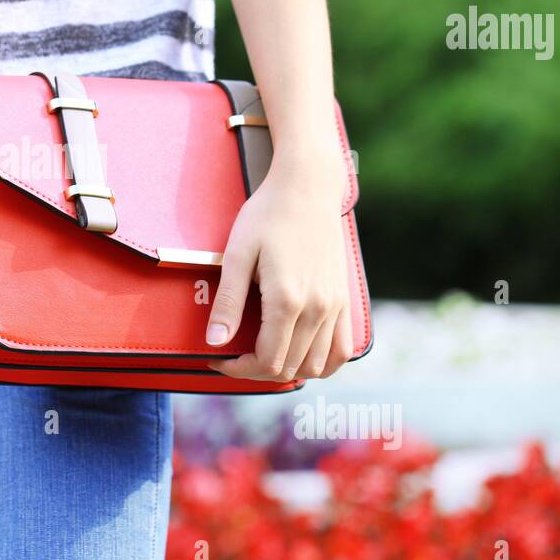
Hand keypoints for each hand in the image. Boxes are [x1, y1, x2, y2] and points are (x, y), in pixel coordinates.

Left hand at [205, 147, 352, 381]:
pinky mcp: (344, 300)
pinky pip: (342, 351)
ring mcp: (335, 306)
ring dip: (288, 370)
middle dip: (256, 370)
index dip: (238, 369)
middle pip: (289, 368)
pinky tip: (300, 355)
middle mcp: (317, 308)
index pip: (267, 361)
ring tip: (262, 354)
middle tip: (234, 355)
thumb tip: (215, 342)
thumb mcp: (237, 254)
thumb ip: (228, 303)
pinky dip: (322, 363)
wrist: (307, 188)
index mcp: (288, 300)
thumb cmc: (268, 215)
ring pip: (317, 366)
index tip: (218, 358)